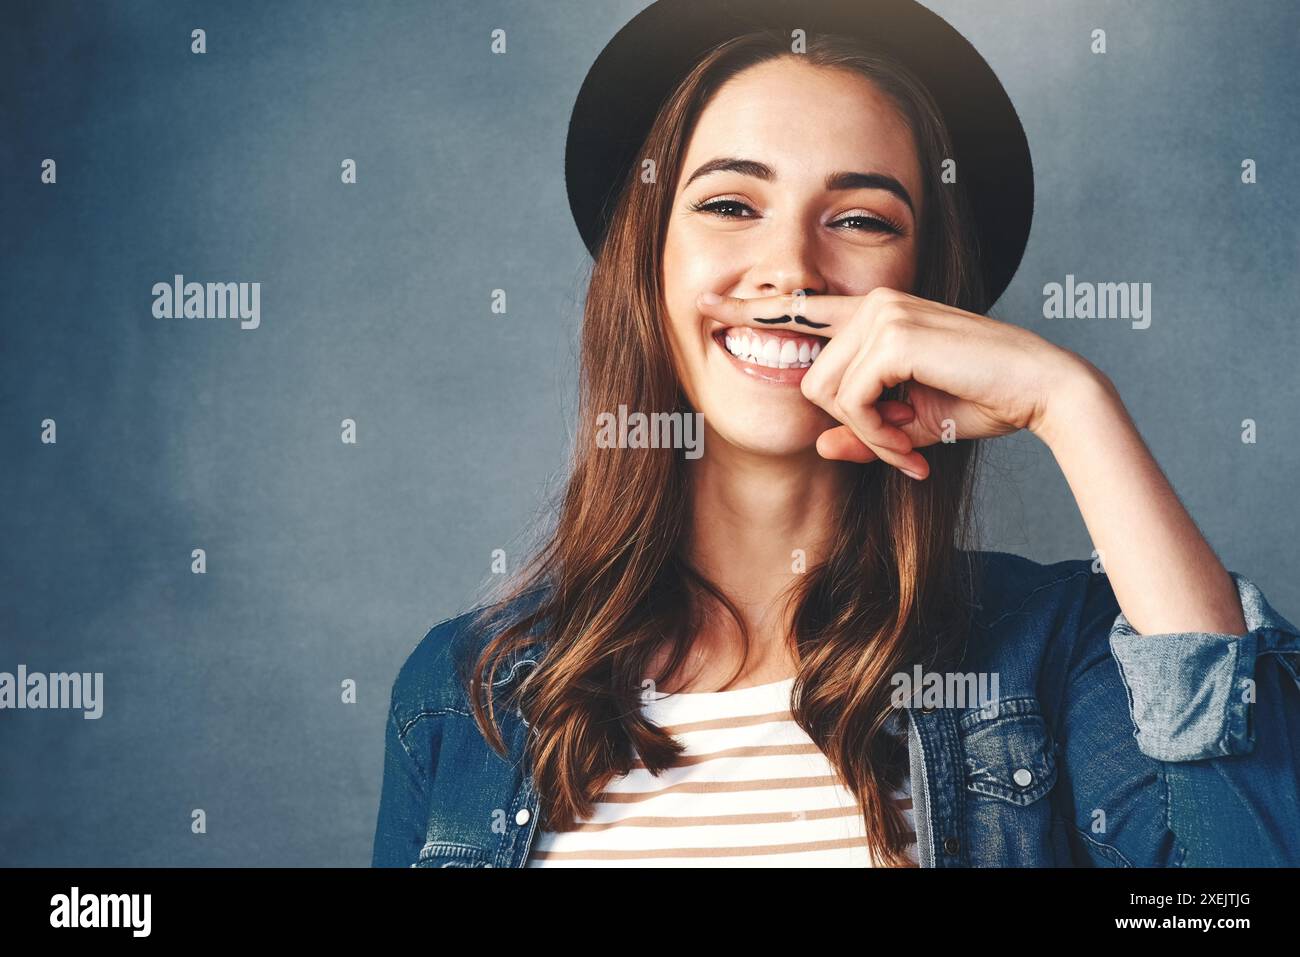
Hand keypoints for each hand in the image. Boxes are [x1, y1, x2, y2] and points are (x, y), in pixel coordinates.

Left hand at [696, 286, 1092, 477]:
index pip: (799, 310)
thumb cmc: (982, 400)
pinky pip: (851, 400)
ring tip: (910, 446)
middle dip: (851, 428)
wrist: (1040, 390)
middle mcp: (872, 304)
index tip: (704, 306)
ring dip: (867, 435)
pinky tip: (912, 442)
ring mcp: (882, 313)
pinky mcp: (892, 334)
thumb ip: (863, 431)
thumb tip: (820, 446)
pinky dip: (878, 434)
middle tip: (899, 451)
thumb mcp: (910, 424)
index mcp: (873, 314)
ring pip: (826, 392)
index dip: (748, 309)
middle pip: (810, 379)